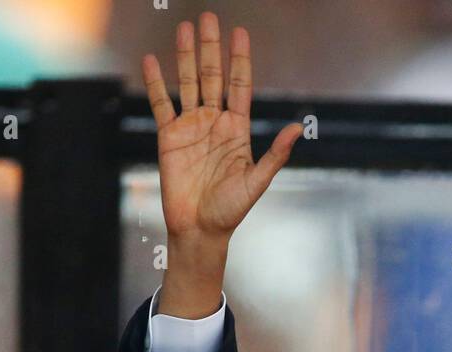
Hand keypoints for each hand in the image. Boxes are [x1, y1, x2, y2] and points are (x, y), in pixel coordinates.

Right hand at [141, 13, 301, 315]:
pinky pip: (161, 105)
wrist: (199, 231)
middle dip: (211, 47)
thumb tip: (299, 128)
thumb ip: (276, 154)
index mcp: (237, 130)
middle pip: (213, 76)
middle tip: (208, 17)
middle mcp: (214, 124)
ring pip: (188, 84)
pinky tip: (152, 62)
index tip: (240, 33)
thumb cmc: (230, 211)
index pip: (239, 86)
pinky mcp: (169, 138)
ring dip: (186, 57)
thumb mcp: (257, 181)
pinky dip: (155, 84)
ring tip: (184, 29)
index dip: (240, 60)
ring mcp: (191, 128)